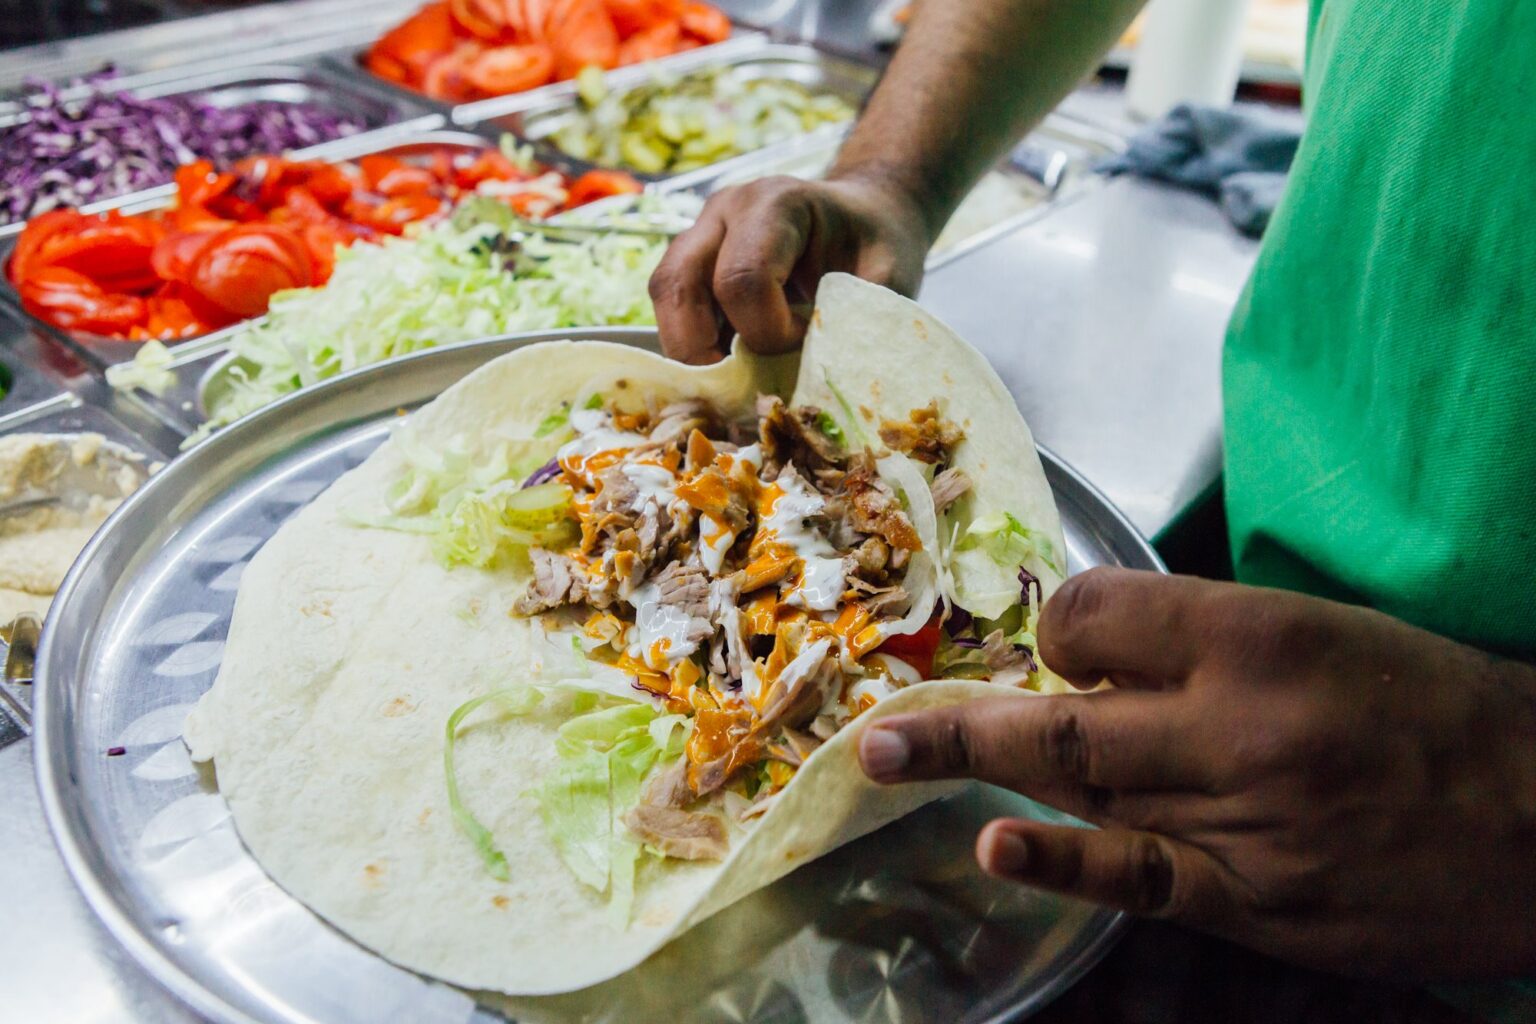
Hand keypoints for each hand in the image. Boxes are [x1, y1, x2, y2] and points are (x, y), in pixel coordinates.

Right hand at [649, 173, 931, 363]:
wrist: (865, 214)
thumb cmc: (876, 241)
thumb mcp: (887, 277)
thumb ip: (854, 324)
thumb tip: (819, 389)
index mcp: (776, 204)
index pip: (742, 278)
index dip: (766, 331)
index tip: (804, 345)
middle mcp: (724, 212)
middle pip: (678, 285)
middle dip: (702, 353)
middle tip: (740, 390)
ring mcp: (701, 235)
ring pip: (665, 297)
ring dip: (690, 352)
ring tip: (730, 383)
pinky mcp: (693, 263)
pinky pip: (673, 309)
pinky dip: (694, 346)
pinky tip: (727, 368)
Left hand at [859, 568, 1535, 978]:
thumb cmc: (1429, 705)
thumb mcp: (1323, 629)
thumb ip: (1202, 636)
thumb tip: (1085, 643)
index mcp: (1260, 634)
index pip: (1100, 612)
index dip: (1058, 627)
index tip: (1055, 644)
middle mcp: (1239, 723)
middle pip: (1068, 712)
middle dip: (963, 714)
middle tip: (876, 725)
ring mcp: (1243, 819)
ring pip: (1084, 786)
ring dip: (980, 770)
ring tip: (887, 763)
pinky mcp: (1256, 899)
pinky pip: (1137, 876)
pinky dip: (1060, 860)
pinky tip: (994, 846)